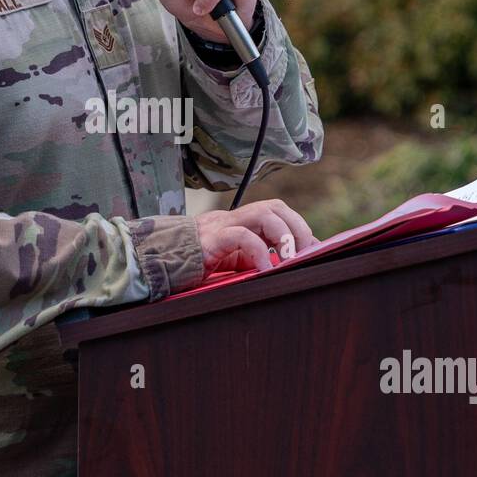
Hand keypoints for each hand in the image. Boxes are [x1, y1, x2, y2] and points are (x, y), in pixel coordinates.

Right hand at [195, 200, 318, 275]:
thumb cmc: (200, 263)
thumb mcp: (236, 261)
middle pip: (275, 207)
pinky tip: (264, 269)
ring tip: (289, 259)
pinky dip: (259, 251)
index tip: (315, 249)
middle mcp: (235, 219)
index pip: (279, 213)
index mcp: (243, 222)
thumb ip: (260, 258)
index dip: (301, 228)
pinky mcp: (212, 239)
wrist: (162, 263)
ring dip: (284, 235)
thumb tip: (291, 262)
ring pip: (263, 213)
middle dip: (298, 228)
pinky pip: (241, 236)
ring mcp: (223, 225)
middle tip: (305, 254)